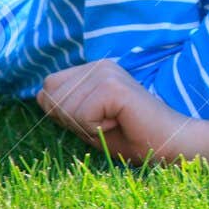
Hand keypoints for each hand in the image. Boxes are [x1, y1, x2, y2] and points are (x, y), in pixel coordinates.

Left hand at [39, 60, 190, 162]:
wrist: (168, 144)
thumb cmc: (130, 137)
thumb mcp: (86, 122)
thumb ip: (64, 106)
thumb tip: (40, 94)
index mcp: (92, 69)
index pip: (47, 88)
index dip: (64, 113)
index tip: (97, 119)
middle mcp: (98, 64)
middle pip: (51, 97)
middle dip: (72, 120)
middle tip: (107, 122)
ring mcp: (107, 72)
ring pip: (65, 108)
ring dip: (86, 126)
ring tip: (116, 122)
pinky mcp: (114, 86)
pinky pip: (81, 115)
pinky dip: (96, 129)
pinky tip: (120, 122)